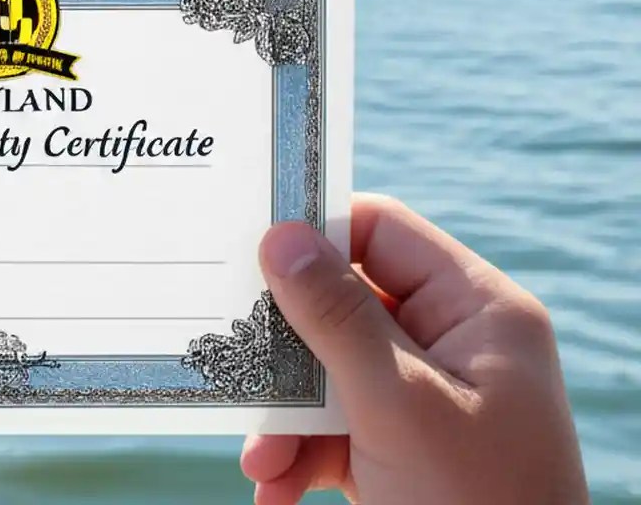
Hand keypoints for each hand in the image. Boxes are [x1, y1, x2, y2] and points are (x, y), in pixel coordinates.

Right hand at [241, 194, 588, 503]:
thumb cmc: (475, 504)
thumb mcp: (398, 404)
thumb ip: (336, 318)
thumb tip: (282, 236)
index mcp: (477, 312)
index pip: (384, 233)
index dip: (317, 232)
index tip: (246, 246)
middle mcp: (451, 346)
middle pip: (343, 307)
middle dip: (286, 351)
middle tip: (234, 358)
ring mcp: (425, 400)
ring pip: (327, 374)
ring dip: (284, 420)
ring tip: (262, 463)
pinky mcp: (401, 448)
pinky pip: (333, 429)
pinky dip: (298, 457)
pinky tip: (277, 490)